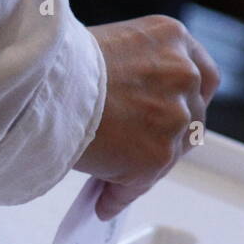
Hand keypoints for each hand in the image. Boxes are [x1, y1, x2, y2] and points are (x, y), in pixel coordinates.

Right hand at [75, 16, 220, 220]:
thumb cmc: (59, 63)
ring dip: (143, 171)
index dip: (185, 102)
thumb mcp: (109, 46)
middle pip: (191, 120)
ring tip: (114, 183)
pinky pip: (139, 185)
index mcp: (173, 40)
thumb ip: (133, 72)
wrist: (43, 86)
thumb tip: (125, 110)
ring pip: (168, 157)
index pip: (201, 79)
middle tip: (138, 153)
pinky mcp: (157, 155)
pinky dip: (120, 196)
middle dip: (167, 138)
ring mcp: (173, 118)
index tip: (172, 117)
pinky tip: (102, 202)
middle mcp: (182, 76)